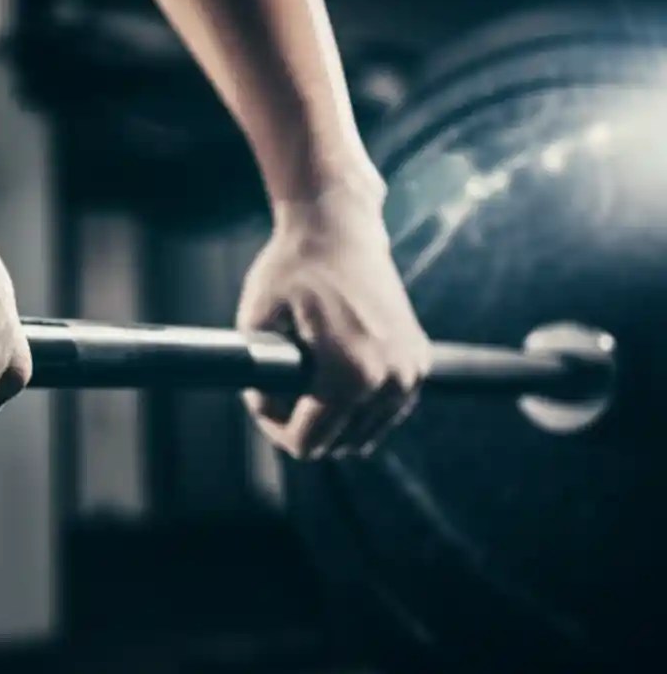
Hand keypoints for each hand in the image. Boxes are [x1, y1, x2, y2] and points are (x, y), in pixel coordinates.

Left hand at [237, 185, 431, 458]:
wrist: (338, 229)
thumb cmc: (291, 270)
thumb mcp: (254, 322)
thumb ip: (256, 378)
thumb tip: (269, 412)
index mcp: (351, 377)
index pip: (306, 445)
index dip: (272, 426)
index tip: (261, 394)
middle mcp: (391, 381)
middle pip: (336, 444)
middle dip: (300, 422)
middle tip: (278, 384)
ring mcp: (411, 373)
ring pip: (362, 434)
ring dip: (331, 417)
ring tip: (304, 377)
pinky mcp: (419, 363)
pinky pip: (383, 412)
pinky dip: (357, 405)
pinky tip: (334, 375)